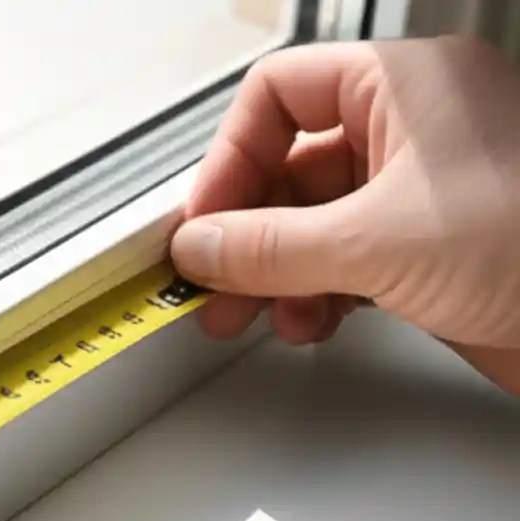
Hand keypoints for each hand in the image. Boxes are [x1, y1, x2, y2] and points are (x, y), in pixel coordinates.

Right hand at [169, 35, 519, 394]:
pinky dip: (316, 290)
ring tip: (256, 317)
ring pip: (313, 218)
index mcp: (405, 85)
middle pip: (288, 164)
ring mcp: (424, 188)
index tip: (202, 224)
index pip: (278, 95)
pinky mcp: (434, 245)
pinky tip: (311, 321)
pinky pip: (346, 256)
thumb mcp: (373, 243)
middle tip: (212, 284)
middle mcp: (413, 127)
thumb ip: (267, 246)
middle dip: (246, 232)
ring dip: (275, 272)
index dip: (228, 160)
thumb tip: (199, 247)